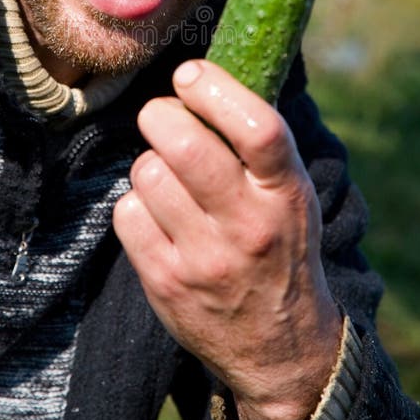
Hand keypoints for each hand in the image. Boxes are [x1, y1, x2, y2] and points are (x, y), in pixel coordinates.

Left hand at [113, 60, 341, 419]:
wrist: (278, 345)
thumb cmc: (280, 245)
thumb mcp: (292, 194)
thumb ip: (258, 145)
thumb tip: (202, 78)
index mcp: (286, 194)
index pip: (257, 129)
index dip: (215, 90)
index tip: (190, 74)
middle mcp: (248, 226)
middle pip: (186, 146)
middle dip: (161, 116)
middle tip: (162, 117)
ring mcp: (205, 259)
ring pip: (149, 174)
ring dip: (150, 163)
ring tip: (168, 177)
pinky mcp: (166, 283)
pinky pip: (128, 213)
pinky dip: (136, 204)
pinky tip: (158, 216)